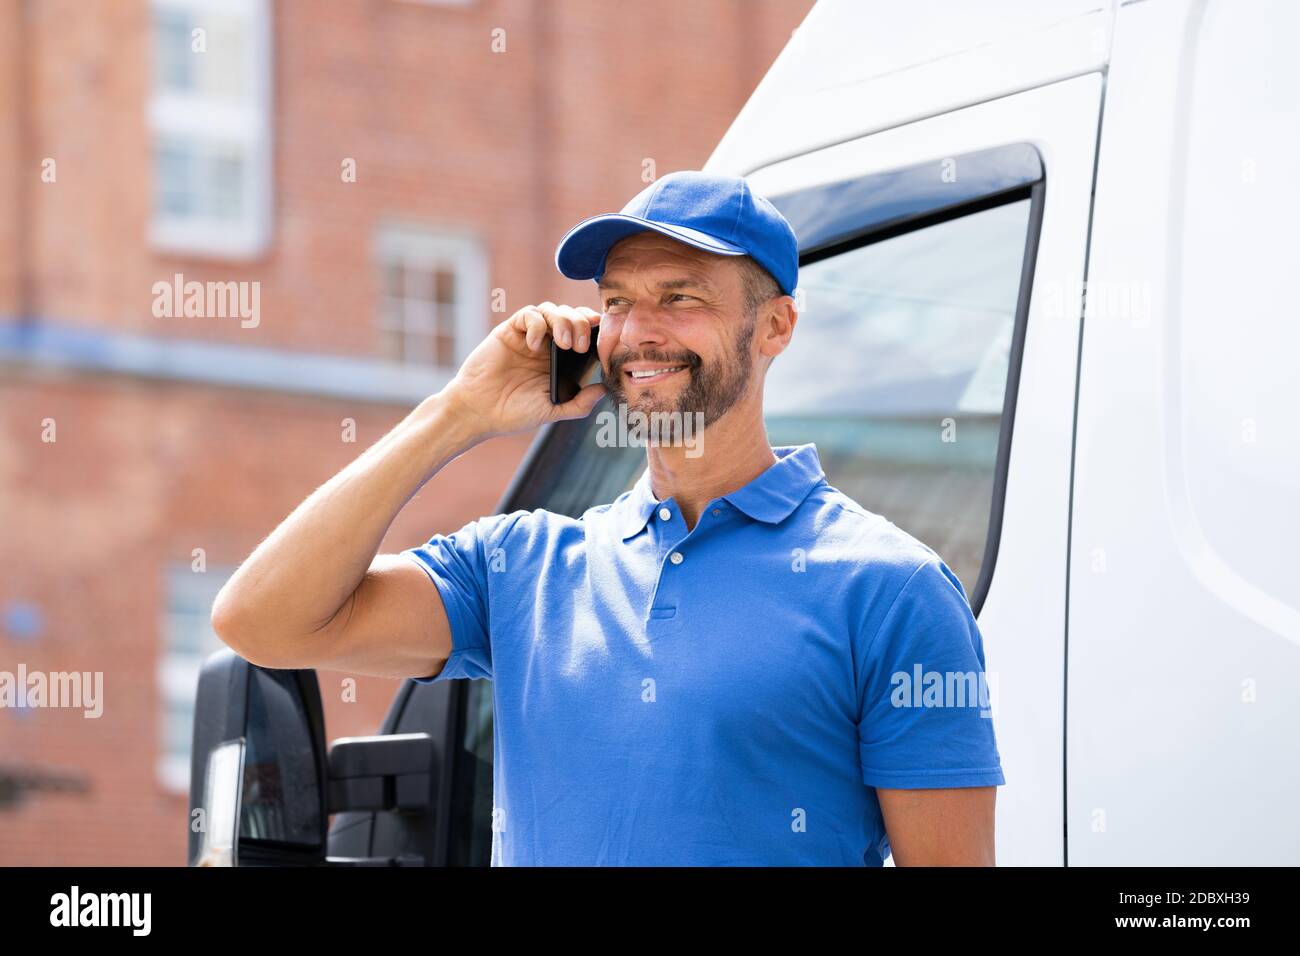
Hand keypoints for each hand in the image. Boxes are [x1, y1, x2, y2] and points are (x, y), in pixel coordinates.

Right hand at [439, 302, 606, 440]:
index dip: (595, 329)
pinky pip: (528, 314)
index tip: (603, 337)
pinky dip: (536, 324)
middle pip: (571, 316)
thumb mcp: (552, 411)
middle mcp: (546, 345)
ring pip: (552, 310)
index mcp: (561, 361)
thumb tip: (604, 391)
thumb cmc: (513, 413)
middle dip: (581, 324)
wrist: (478, 412)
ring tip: (563, 343)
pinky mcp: (510, 332)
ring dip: (563, 321)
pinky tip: (533, 345)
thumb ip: (579, 404)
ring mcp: (528, 336)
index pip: (584, 334)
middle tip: (580, 346)